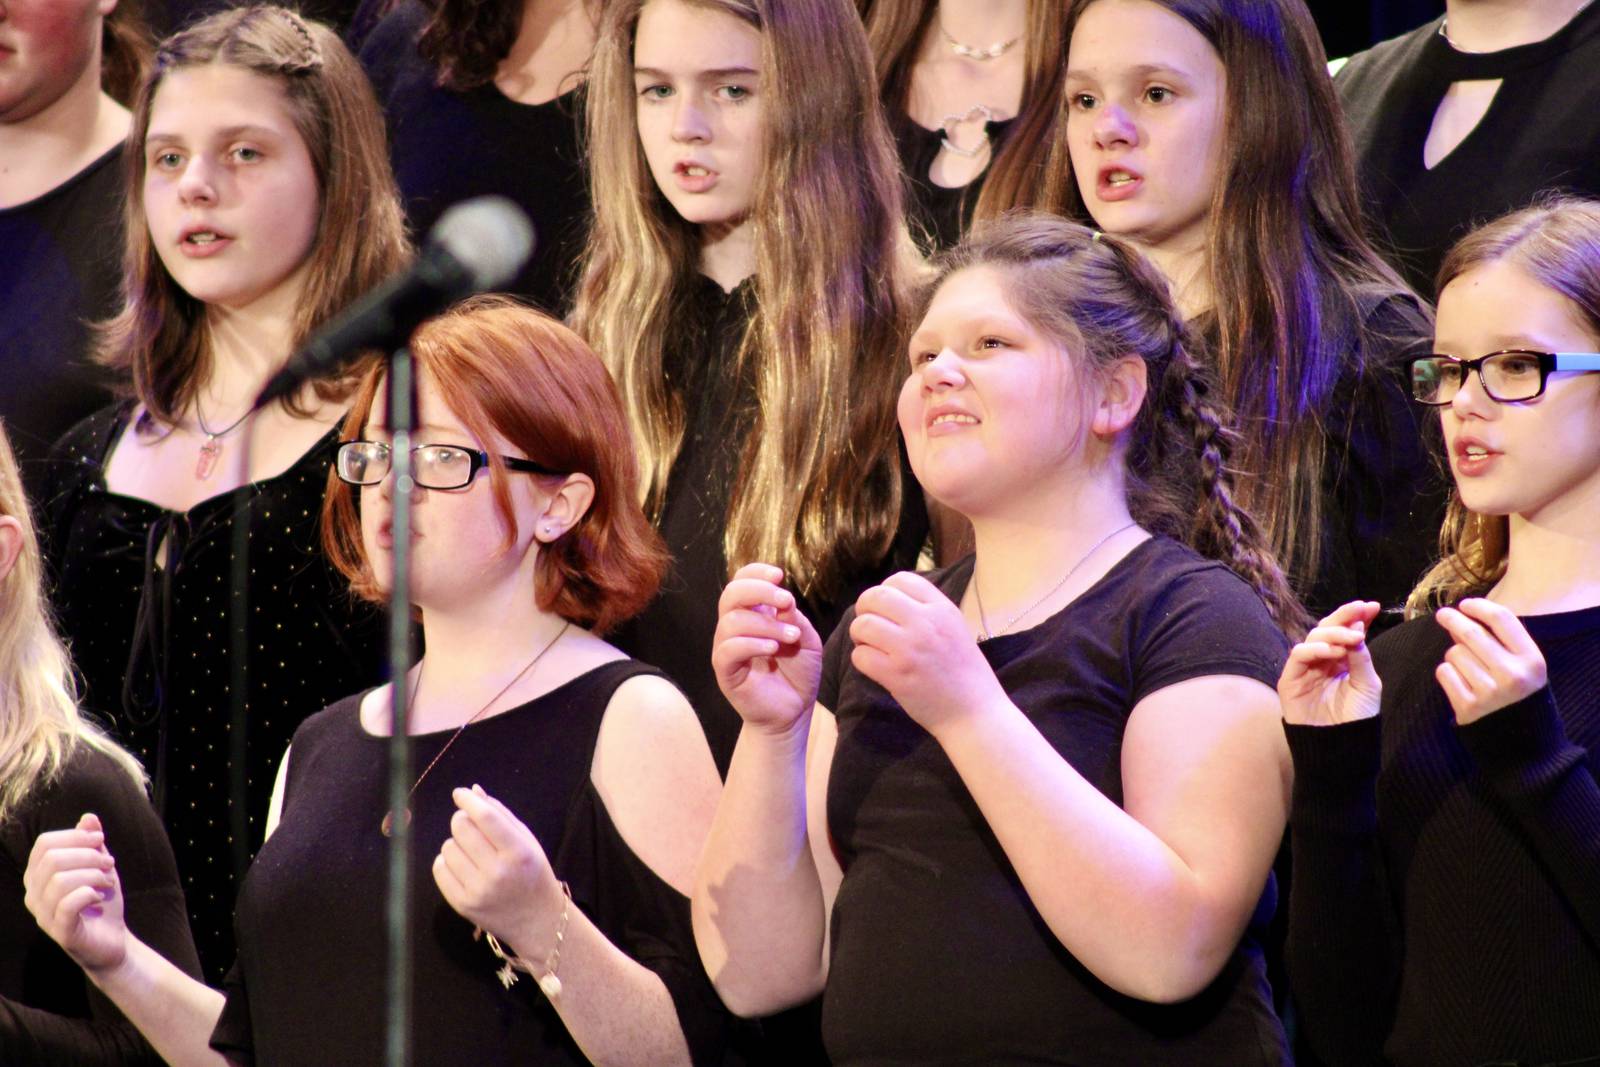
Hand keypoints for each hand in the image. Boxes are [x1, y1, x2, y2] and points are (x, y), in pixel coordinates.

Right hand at [23, 813, 128, 972]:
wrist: (113, 940)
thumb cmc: (101, 901)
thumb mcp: (100, 866)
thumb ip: (92, 843)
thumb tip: (88, 818)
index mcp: (38, 876)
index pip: (45, 843)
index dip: (75, 836)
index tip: (101, 841)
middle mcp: (34, 895)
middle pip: (52, 859)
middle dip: (89, 855)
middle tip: (109, 864)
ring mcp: (43, 915)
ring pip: (60, 880)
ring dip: (93, 875)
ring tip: (108, 882)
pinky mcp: (60, 932)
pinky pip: (68, 904)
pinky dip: (90, 894)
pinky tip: (100, 897)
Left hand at [433, 786, 563, 950]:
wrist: (537, 921)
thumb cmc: (533, 874)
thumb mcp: (527, 842)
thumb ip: (501, 815)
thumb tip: (473, 791)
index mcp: (518, 852)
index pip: (485, 817)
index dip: (468, 800)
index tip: (460, 793)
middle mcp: (497, 872)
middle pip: (461, 829)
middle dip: (462, 820)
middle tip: (471, 826)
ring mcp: (477, 891)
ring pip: (447, 847)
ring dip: (456, 843)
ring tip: (471, 851)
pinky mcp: (462, 905)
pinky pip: (439, 869)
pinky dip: (447, 862)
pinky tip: (462, 865)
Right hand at [712, 563, 823, 735]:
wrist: (794, 712)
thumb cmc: (798, 674)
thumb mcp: (805, 640)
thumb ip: (793, 618)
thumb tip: (784, 600)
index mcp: (753, 614)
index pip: (741, 581)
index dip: (755, 572)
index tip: (779, 575)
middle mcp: (735, 627)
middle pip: (731, 594)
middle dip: (759, 591)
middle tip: (786, 601)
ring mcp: (727, 648)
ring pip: (732, 621)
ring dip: (766, 625)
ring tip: (791, 638)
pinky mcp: (725, 671)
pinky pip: (728, 649)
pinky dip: (752, 644)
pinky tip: (773, 650)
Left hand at [848, 571, 1006, 737]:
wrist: (974, 713)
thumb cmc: (963, 672)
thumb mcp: (954, 627)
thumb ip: (927, 610)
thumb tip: (889, 598)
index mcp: (942, 608)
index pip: (900, 579)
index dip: (885, 590)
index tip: (886, 608)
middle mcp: (926, 623)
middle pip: (875, 596)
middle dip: (864, 609)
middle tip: (869, 626)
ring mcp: (910, 648)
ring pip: (862, 624)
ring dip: (860, 635)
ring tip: (871, 646)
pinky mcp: (896, 675)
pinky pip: (860, 655)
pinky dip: (861, 659)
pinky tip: (874, 666)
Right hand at [1277, 601, 1382, 726]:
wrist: (1341, 745)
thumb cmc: (1356, 717)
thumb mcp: (1367, 684)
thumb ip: (1361, 657)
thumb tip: (1357, 626)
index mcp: (1342, 660)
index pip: (1346, 631)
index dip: (1356, 616)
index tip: (1372, 606)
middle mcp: (1323, 660)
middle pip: (1327, 628)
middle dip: (1344, 617)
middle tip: (1359, 611)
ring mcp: (1305, 668)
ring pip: (1313, 638)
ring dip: (1333, 633)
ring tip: (1351, 639)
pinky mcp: (1291, 679)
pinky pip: (1298, 655)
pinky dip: (1313, 649)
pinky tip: (1331, 651)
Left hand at [1435, 598, 1546, 724]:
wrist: (1521, 744)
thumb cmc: (1518, 694)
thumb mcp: (1522, 665)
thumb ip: (1499, 640)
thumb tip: (1462, 616)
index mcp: (1532, 660)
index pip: (1501, 619)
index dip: (1479, 606)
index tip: (1465, 604)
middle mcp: (1513, 675)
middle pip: (1472, 633)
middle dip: (1453, 619)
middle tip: (1443, 615)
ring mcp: (1489, 692)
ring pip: (1455, 653)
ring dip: (1455, 656)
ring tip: (1470, 671)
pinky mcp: (1468, 707)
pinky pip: (1444, 672)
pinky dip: (1447, 673)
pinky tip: (1461, 684)